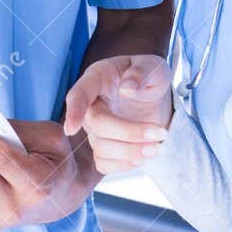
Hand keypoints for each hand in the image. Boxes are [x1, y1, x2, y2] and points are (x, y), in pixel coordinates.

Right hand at [63, 55, 171, 174]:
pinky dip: (125, 164)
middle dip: (128, 132)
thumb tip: (128, 87)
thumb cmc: (150, 77)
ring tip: (158, 146)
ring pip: (101, 148)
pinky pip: (104, 164)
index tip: (72, 129)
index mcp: (98, 78)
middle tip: (159, 133)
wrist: (156, 99)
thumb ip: (142, 72)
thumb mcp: (153, 67)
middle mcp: (92, 104)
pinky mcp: (104, 147)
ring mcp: (96, 128)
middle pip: (97, 125)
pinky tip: (144, 155)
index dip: (74, 110)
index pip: (80, 93)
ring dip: (131, 151)